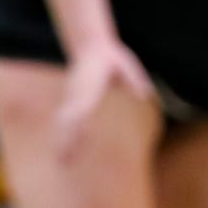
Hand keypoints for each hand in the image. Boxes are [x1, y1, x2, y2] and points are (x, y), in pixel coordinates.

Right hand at [53, 39, 154, 157]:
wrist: (91, 45)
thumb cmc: (112, 57)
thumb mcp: (124, 65)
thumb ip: (132, 79)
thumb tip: (143, 92)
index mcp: (89, 87)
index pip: (82, 107)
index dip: (78, 121)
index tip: (77, 134)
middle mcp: (77, 94)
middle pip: (68, 120)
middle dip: (67, 140)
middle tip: (64, 160)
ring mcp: (71, 98)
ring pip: (64, 123)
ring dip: (63, 143)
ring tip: (63, 163)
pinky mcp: (71, 102)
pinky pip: (66, 122)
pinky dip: (64, 137)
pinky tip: (64, 153)